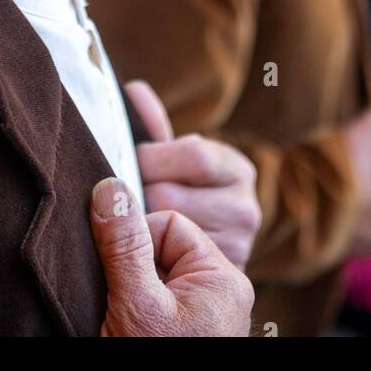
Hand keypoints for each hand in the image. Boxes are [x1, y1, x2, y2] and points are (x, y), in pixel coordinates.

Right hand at [90, 177, 253, 336]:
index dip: (135, 238)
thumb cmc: (153, 367)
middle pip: (167, 237)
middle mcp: (224, 289)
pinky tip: (128, 318)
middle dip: (136, 256)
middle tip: (121, 294)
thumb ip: (125, 246)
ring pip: (162, 261)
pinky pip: (163, 285)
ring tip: (123, 310)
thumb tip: (110, 188)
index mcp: (223, 278)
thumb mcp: (136, 306)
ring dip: (135, 275)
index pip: (169, 221)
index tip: (116, 267)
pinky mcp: (195, 322)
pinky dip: (139, 294)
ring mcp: (211, 307)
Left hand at [125, 79, 261, 269]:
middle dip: (141, 196)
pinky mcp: (217, 279)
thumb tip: (133, 91)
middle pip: (172, 196)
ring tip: (132, 226)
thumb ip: (153, 129)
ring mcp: (236, 247)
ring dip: (140, 227)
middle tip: (124, 201)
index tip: (132, 164)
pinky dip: (146, 256)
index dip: (153, 158)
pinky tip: (140, 252)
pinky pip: (166, 264)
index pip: (193, 153)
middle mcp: (246, 209)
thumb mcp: (170, 161)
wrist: (202, 269)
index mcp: (237, 169)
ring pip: (166, 230)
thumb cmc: (177, 199)